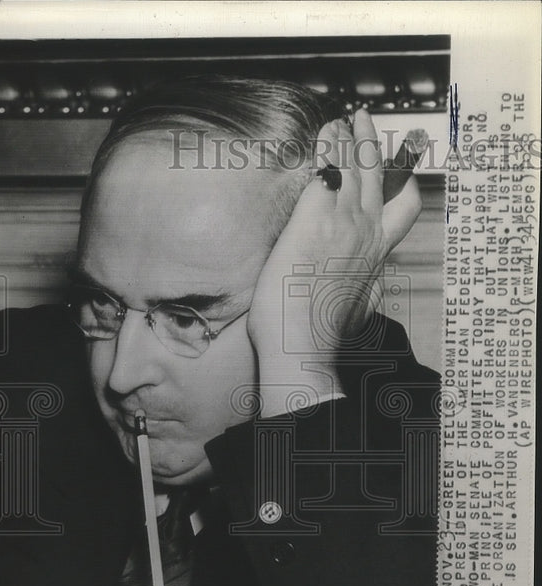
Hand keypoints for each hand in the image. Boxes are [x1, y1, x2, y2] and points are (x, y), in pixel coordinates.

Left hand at [247, 109, 421, 414]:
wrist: (302, 345)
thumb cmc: (322, 335)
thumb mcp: (359, 311)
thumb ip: (368, 289)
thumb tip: (373, 284)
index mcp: (377, 253)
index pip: (403, 209)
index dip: (403, 185)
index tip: (399, 171)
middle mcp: (367, 231)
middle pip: (378, 175)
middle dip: (373, 145)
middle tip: (365, 123)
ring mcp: (343, 221)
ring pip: (356, 165)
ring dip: (350, 138)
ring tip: (343, 120)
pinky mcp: (315, 217)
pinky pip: (328, 168)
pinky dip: (330, 146)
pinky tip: (325, 132)